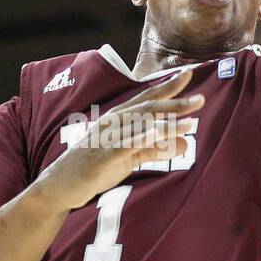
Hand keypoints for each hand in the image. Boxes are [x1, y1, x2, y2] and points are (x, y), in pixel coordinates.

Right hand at [38, 69, 203, 213]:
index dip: (168, 86)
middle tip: (201, 99)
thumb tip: (184, 143)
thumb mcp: (127, 157)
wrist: (58, 186)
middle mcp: (112, 122)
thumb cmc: (93, 168)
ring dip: (167, 122)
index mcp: (118, 118)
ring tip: (191, 121)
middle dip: (175, 103)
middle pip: (148, 108)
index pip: (147, 98)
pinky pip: (127, 145)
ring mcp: (107, 138)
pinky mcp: (102, 155)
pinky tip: (161, 136)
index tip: (189, 74)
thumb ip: (154, 148)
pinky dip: (145, 139)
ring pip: (140, 126)